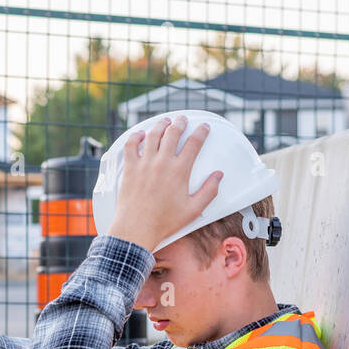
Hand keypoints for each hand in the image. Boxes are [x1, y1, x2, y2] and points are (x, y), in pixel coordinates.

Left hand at [105, 114, 221, 251]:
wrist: (137, 229)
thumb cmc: (165, 222)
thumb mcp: (193, 210)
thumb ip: (209, 191)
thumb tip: (218, 175)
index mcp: (180, 171)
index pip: (194, 143)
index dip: (201, 132)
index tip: (204, 127)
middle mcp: (162, 163)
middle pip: (173, 133)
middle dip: (180, 123)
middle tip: (183, 120)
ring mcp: (144, 164)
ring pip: (153, 135)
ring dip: (160, 125)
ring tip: (165, 121)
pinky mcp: (129, 168)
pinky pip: (130, 145)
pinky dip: (135, 136)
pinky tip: (140, 134)